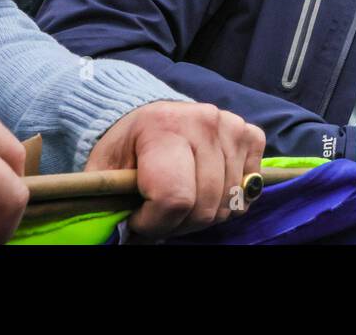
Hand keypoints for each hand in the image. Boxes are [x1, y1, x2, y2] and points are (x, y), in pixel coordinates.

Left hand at [86, 100, 263, 238]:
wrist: (146, 116)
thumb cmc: (125, 147)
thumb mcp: (105, 170)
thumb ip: (111, 202)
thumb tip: (127, 239)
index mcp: (162, 126)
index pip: (173, 198)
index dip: (154, 223)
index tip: (137, 219)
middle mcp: (203, 121)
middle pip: (204, 205)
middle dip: (178, 223)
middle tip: (159, 213)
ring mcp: (230, 126)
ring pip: (229, 202)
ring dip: (204, 213)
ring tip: (182, 199)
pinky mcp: (250, 133)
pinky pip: (250, 184)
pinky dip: (231, 196)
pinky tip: (208, 186)